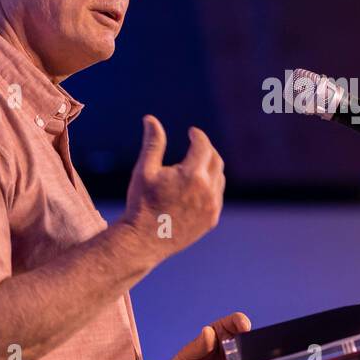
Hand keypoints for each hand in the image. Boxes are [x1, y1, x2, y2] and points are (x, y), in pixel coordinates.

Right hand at [121, 115, 224, 259]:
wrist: (144, 241)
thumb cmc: (141, 203)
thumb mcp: (144, 170)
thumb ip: (153, 143)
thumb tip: (151, 119)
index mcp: (192, 174)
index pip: (203, 145)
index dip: (198, 136)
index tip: (192, 132)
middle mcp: (207, 190)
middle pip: (215, 160)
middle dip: (207, 149)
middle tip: (197, 144)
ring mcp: (212, 207)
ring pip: (218, 178)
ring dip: (210, 167)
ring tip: (196, 164)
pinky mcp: (211, 220)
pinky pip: (217, 197)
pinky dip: (212, 186)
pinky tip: (198, 185)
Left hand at [166, 312, 251, 359]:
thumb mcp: (189, 354)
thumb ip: (200, 344)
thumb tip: (209, 331)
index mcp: (218, 333)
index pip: (233, 322)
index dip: (240, 321)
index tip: (244, 326)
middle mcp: (230, 345)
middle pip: (245, 337)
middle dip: (250, 338)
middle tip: (249, 344)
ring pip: (249, 355)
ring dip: (251, 356)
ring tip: (247, 359)